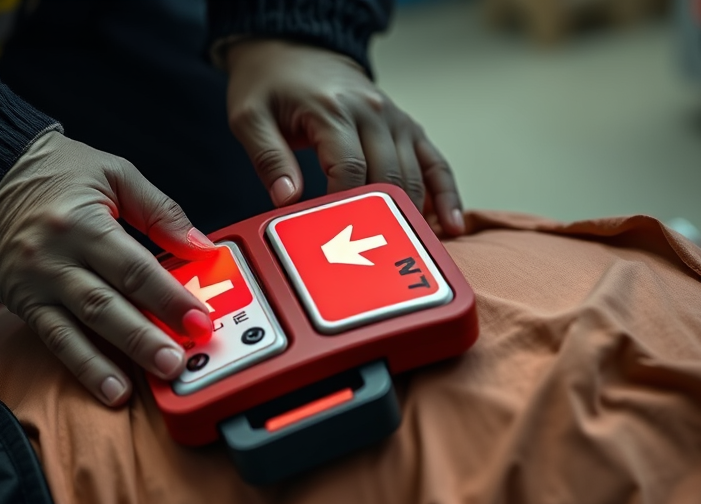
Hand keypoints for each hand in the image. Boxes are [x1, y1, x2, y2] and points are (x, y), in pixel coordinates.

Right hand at [0, 131, 216, 406]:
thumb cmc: (52, 170)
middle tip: (180, 360)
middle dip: (147, 336)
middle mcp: (59, 257)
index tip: (199, 320)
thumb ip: (159, 210)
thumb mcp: (112, 173)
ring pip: (83, 326)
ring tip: (150, 379)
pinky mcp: (24, 303)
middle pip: (109, 303)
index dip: (169, 296)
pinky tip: (109, 387)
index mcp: (85, 222)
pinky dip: (83, 366)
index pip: (135, 267)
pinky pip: (55, 339)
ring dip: (119, 358)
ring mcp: (38, 284)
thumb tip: (200, 246)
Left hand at [225, 39, 464, 234]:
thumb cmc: (270, 87)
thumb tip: (287, 200)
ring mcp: (395, 120)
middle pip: (387, 177)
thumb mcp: (250, 117)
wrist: (296, 49)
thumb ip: (268, 158)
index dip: (343, 207)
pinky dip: (446, 194)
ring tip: (406, 254)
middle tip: (368, 257)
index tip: (333, 237)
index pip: (348, 169)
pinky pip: (434, 163)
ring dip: (412, 216)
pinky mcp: (407, 128)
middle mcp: (372, 112)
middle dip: (380, 219)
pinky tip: (451, 225)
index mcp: (333, 110)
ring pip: (413, 176)